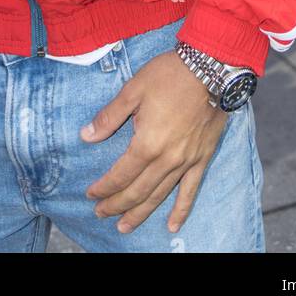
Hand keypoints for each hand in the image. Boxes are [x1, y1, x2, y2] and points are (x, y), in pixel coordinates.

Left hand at [81, 48, 228, 234]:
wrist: (209, 69)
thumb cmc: (169, 75)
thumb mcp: (132, 90)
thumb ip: (109, 117)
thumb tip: (86, 135)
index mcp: (147, 143)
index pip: (120, 174)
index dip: (104, 187)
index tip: (91, 194)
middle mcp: (166, 159)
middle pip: (137, 191)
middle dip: (116, 205)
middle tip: (101, 214)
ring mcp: (186, 162)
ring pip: (159, 195)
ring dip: (141, 213)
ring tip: (125, 226)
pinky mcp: (202, 159)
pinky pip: (190, 190)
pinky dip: (181, 210)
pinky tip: (172, 226)